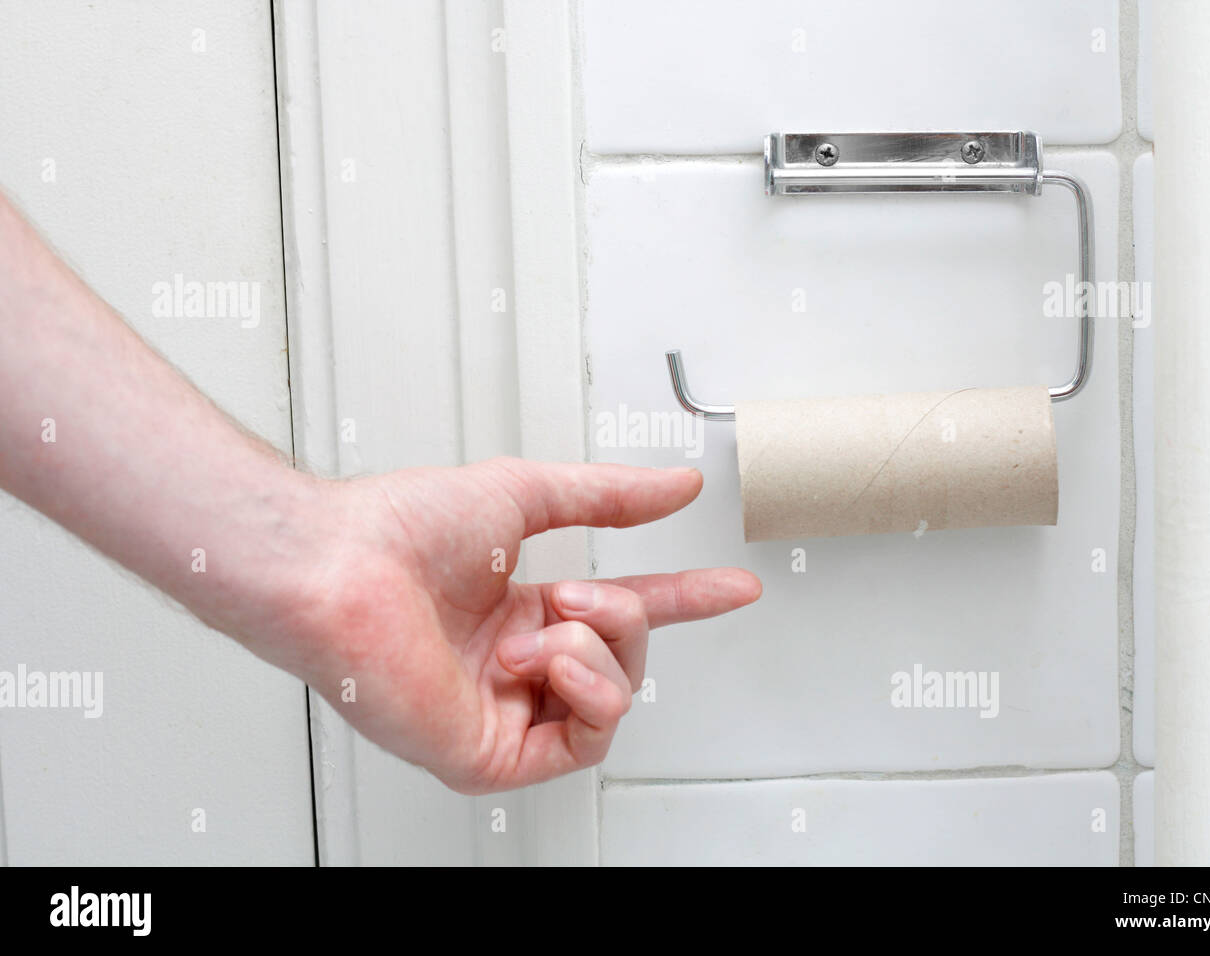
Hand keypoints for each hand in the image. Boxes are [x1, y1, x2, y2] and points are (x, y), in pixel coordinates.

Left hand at [271, 459, 759, 793]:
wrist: (340, 566)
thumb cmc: (399, 528)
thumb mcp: (525, 494)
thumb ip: (610, 496)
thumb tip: (677, 485)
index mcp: (519, 611)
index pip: (621, 615)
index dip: (684, 598)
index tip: (733, 586)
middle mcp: (514, 665)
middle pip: (626, 656)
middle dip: (623, 615)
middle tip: (574, 593)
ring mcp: (502, 712)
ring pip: (612, 701)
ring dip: (592, 651)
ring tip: (540, 628)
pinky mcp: (489, 755)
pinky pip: (581, 741)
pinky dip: (580, 690)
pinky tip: (538, 660)